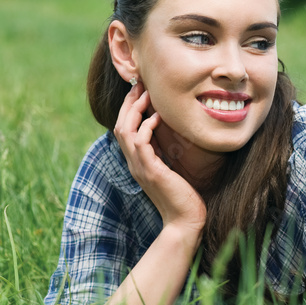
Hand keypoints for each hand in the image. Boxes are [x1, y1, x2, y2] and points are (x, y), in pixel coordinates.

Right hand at [112, 83, 206, 233]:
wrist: (185, 221)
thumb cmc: (183, 196)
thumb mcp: (172, 169)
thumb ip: (166, 153)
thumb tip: (171, 135)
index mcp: (138, 161)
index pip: (125, 129)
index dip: (129, 109)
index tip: (140, 91)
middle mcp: (134, 163)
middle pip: (120, 125)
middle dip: (128, 103)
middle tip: (138, 83)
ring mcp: (140, 167)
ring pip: (125, 131)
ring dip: (134, 110)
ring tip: (146, 93)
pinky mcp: (150, 171)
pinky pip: (140, 143)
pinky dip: (146, 127)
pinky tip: (157, 117)